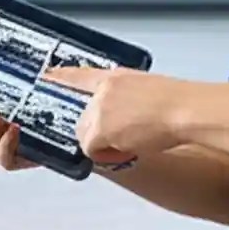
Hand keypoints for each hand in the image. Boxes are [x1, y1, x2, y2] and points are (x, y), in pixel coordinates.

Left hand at [45, 67, 191, 161]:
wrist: (182, 110)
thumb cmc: (176, 103)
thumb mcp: (147, 89)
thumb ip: (125, 97)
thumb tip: (122, 115)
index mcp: (115, 77)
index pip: (80, 75)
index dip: (61, 76)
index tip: (46, 76)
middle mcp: (102, 91)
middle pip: (81, 118)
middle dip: (97, 133)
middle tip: (123, 137)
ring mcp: (98, 110)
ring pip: (86, 136)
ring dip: (104, 144)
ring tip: (131, 141)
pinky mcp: (99, 129)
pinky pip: (93, 149)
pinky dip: (108, 154)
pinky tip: (129, 147)